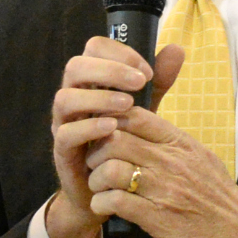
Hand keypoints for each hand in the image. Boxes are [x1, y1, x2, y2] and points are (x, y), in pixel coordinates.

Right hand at [46, 37, 182, 237]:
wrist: (110, 188)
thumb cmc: (125, 143)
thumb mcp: (144, 109)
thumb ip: (157, 83)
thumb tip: (176, 49)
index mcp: (92, 82)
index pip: (93, 49)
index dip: (119, 52)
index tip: (146, 70)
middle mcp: (74, 97)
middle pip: (75, 66)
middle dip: (109, 70)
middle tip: (139, 82)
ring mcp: (64, 124)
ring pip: (65, 98)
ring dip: (98, 97)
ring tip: (127, 104)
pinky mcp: (62, 150)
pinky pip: (66, 133)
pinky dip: (89, 127)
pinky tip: (113, 127)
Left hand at [82, 71, 237, 237]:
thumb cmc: (222, 202)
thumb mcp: (203, 161)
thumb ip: (174, 147)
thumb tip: (146, 132)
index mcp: (181, 144)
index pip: (135, 116)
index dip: (109, 122)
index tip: (104, 137)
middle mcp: (171, 161)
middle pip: (114, 139)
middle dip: (96, 152)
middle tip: (97, 166)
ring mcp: (163, 188)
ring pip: (109, 168)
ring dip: (96, 180)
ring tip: (100, 189)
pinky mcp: (156, 217)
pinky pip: (113, 200)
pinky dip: (101, 203)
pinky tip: (105, 208)